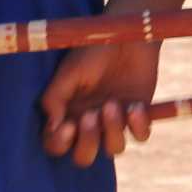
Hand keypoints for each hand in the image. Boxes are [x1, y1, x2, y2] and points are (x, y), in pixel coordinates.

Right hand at [41, 40, 162, 166]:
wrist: (127, 34)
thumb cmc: (93, 49)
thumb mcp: (69, 71)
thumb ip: (54, 99)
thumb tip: (51, 128)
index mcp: (67, 114)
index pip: (56, 145)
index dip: (59, 143)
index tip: (68, 125)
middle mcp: (90, 123)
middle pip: (84, 157)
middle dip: (87, 144)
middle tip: (91, 116)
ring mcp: (115, 121)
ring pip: (114, 150)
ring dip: (112, 131)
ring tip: (113, 103)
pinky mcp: (139, 115)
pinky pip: (140, 136)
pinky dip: (138, 126)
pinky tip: (135, 105)